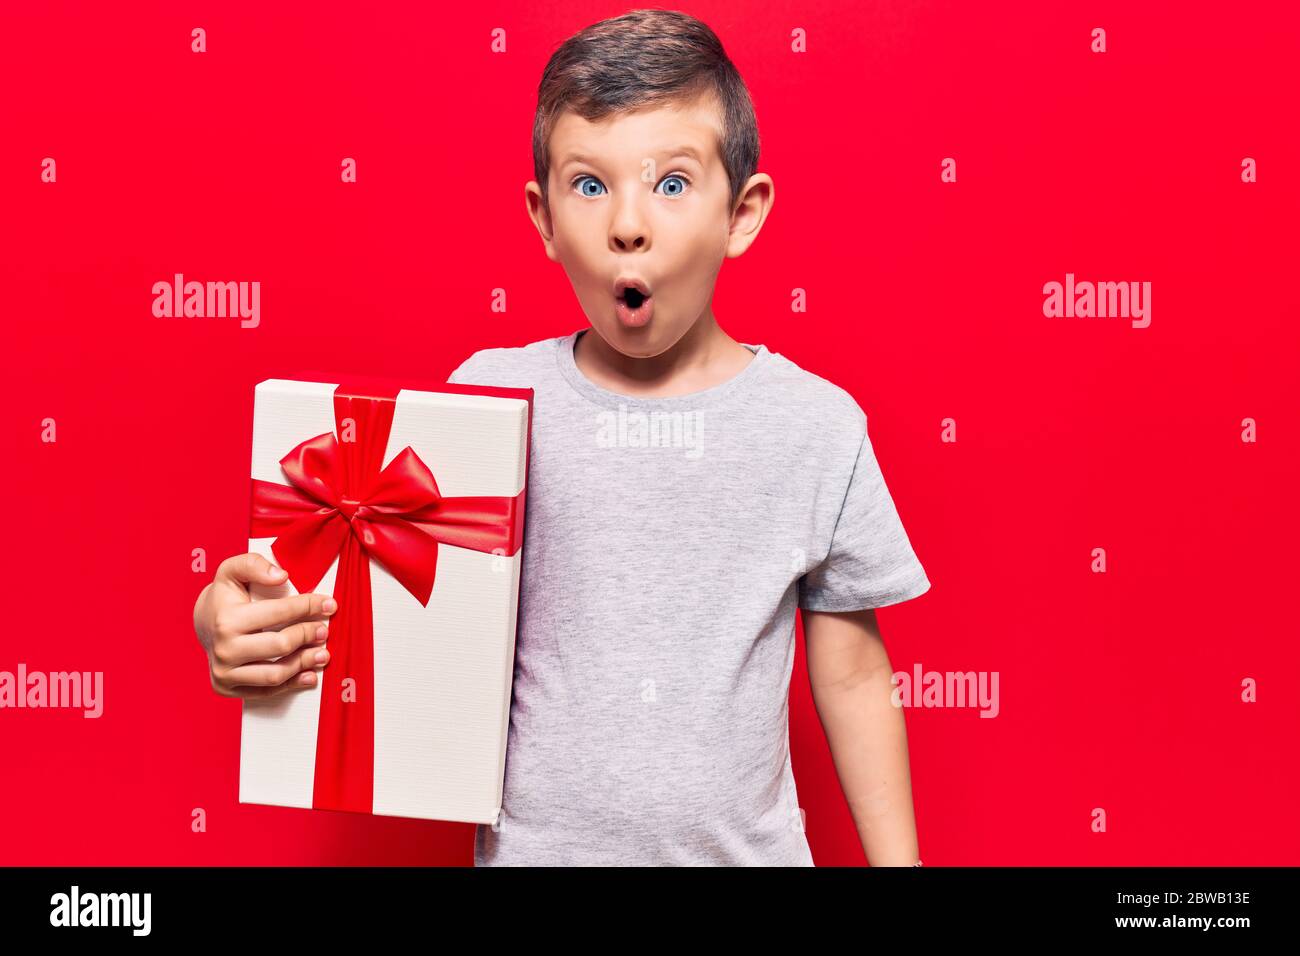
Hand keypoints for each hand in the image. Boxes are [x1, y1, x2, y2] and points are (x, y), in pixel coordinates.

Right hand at [194, 552, 337, 698]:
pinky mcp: (227, 688)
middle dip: (308, 635)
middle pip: (280, 645)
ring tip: (322, 653)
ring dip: (305, 663)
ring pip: (275, 674)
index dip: (308, 607)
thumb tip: (281, 576)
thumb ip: (254, 564)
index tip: (328, 605)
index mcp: (227, 619)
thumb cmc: (225, 597)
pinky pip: (265, 692)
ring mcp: (224, 672)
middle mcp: (224, 648)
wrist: (204, 624)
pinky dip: (291, 685)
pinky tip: (308, 674)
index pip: (279, 613)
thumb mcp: (233, 570)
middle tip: (324, 630)